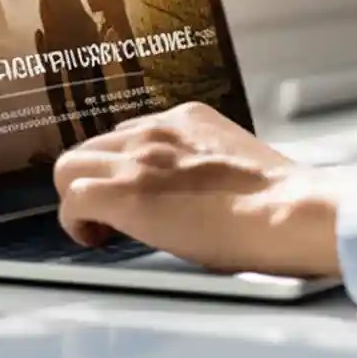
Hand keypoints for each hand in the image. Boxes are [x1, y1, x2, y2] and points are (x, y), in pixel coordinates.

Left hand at [54, 102, 339, 276]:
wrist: (285, 210)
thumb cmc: (277, 199)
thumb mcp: (238, 158)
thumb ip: (206, 160)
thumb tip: (197, 187)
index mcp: (186, 118)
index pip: (129, 134)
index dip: (125, 167)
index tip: (137, 191)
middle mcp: (155, 130)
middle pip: (92, 148)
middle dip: (96, 180)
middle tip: (112, 214)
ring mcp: (136, 160)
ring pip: (71, 168)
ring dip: (81, 198)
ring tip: (103, 227)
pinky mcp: (124, 194)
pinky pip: (73, 200)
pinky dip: (77, 223)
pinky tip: (98, 239)